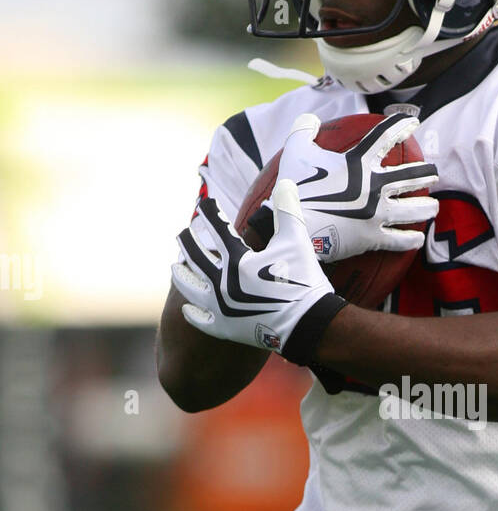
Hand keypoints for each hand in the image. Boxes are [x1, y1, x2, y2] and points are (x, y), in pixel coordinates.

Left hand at [171, 188, 341, 360]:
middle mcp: (221, 281)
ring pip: (190, 287)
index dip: (210, 213)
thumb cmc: (303, 280)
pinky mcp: (225, 328)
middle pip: (195, 256)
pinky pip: (200, 320)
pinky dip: (192, 312)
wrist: (310, 325)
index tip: (205, 205)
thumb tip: (285, 181)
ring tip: (175, 267)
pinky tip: (187, 307)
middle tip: (182, 234)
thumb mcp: (296, 241)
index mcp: (236, 258)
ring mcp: (220, 307)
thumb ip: (287, 210)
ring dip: (181, 275)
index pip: (216, 228)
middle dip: (187, 242)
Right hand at [279, 112, 437, 260]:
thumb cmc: (293, 186)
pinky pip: (400, 240)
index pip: (386, 137)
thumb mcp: (295, 150)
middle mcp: (375, 187)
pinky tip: (417, 238)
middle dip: (427, 174)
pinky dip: (411, 240)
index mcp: (359, 163)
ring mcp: (377, 214)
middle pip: (412, 177)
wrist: (292, 224)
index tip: (415, 122)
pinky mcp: (373, 238)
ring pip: (414, 211)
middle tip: (434, 173)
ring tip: (434, 207)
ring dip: (427, 208)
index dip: (402, 126)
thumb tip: (310, 119)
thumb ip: (304, 130)